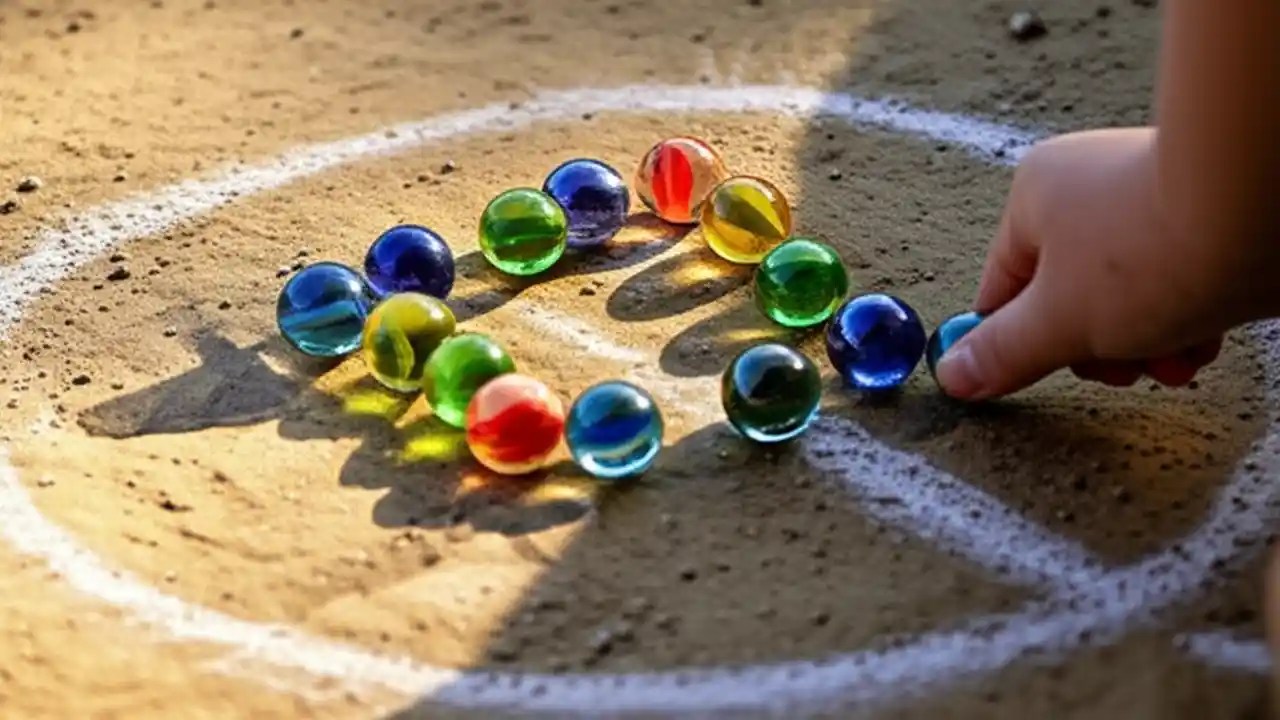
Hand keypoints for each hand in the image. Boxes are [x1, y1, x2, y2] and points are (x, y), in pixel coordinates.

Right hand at [935, 128, 1250, 399]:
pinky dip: (1185, 322)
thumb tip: (952, 376)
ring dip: (1145, 346)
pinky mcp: (1207, 223)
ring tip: (1172, 357)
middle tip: (1122, 368)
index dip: (1014, 343)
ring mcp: (1151, 203)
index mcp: (1036, 197)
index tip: (1027, 383)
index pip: (1000, 289)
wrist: (1267, 209)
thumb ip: (1002, 352)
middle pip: (1067, 299)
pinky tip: (1203, 339)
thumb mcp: (1060, 319)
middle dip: (1098, 350)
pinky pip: (1175, 286)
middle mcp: (1089, 190)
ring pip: (1126, 301)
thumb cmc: (1152, 250)